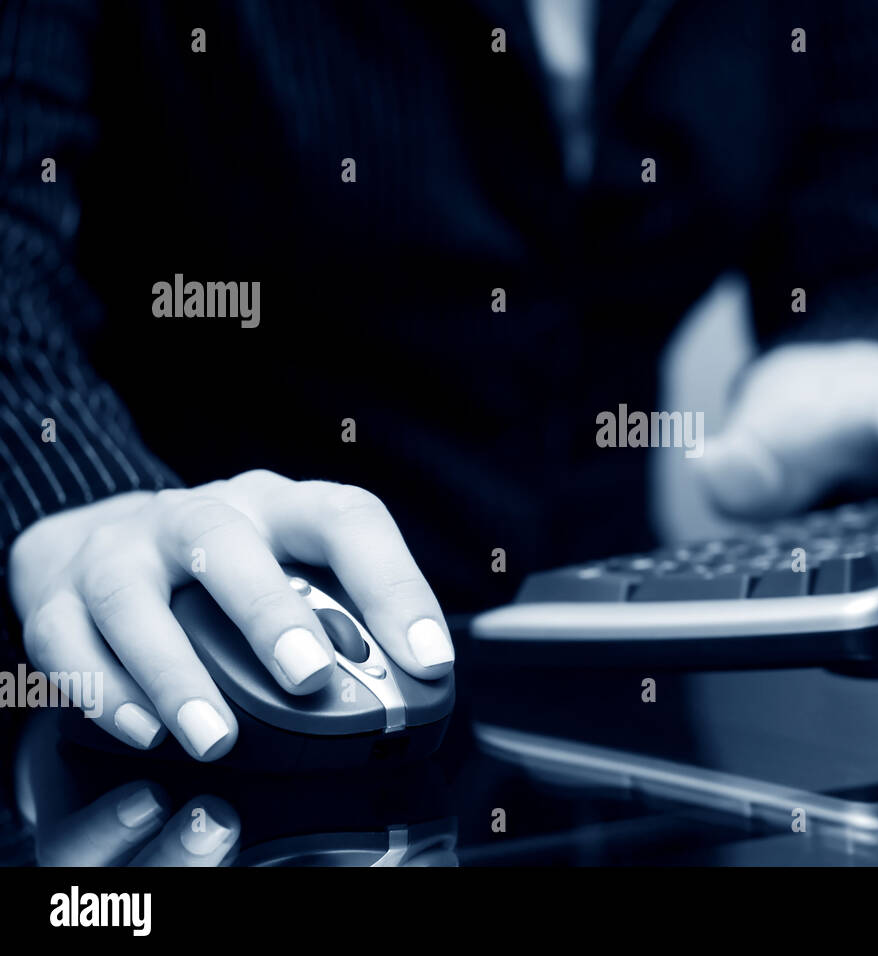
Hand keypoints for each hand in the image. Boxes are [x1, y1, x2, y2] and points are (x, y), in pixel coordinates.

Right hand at [6, 470, 452, 760]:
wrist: (108, 537)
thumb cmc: (229, 565)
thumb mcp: (297, 570)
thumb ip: (345, 618)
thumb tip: (408, 684)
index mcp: (280, 509)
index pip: (347, 521)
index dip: (394, 586)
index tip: (428, 659)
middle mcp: (202, 515)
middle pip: (229, 544)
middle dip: (270, 613)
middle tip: (309, 679)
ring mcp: (124, 549)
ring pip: (135, 595)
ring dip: (177, 671)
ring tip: (218, 738)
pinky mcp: (59, 594)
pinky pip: (69, 639)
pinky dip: (103, 689)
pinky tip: (144, 731)